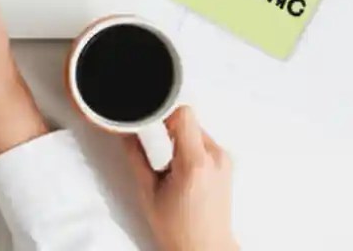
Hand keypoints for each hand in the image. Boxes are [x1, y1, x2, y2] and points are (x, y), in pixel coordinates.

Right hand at [127, 106, 237, 250]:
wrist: (206, 247)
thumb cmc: (179, 229)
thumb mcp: (148, 192)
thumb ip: (136, 157)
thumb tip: (126, 134)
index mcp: (195, 163)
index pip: (183, 115)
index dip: (163, 114)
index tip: (150, 121)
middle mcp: (215, 158)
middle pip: (189, 120)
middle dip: (169, 129)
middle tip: (156, 146)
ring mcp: (224, 160)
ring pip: (197, 129)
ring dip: (180, 137)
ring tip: (170, 161)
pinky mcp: (227, 164)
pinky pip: (205, 141)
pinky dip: (191, 146)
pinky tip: (181, 166)